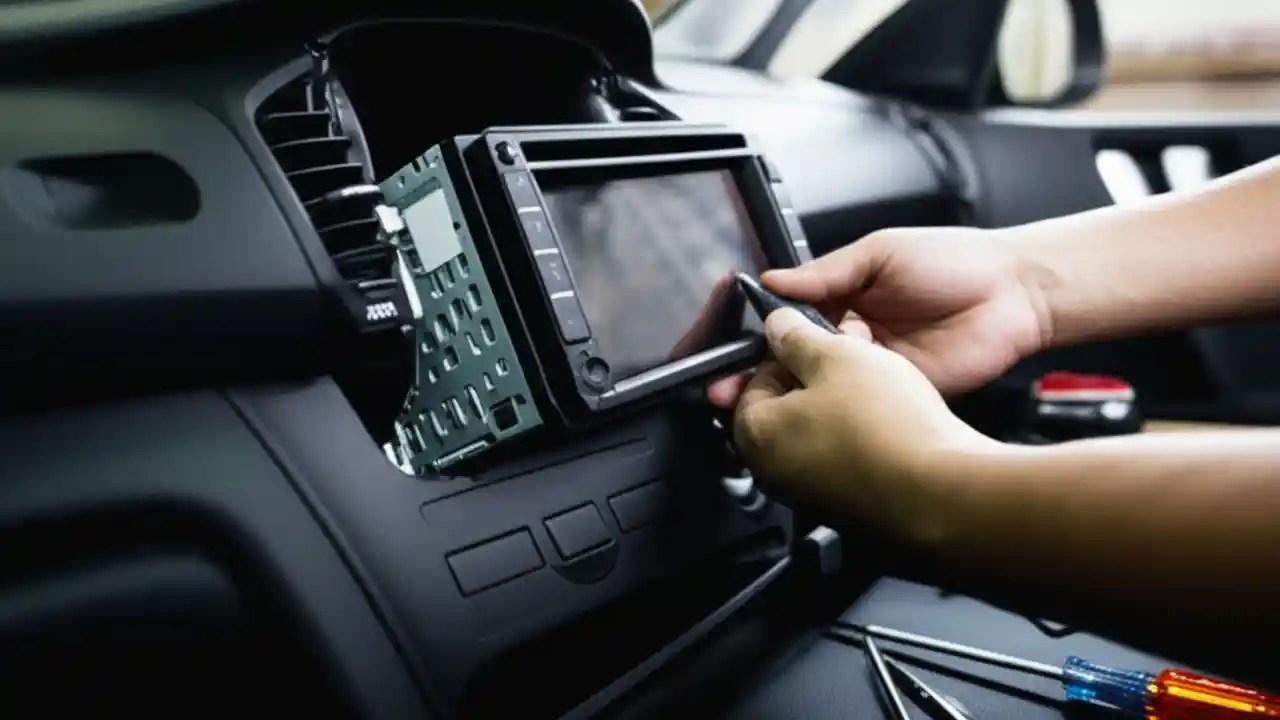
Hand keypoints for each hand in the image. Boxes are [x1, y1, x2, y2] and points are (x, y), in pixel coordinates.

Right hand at [708, 227, 1050, 405]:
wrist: (1016, 294)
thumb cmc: (956, 260)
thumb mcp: (880, 252)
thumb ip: (826, 271)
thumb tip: (774, 280)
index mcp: (845, 296)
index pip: (792, 320)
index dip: (763, 335)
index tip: (734, 349)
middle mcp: (856, 334)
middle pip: (800, 358)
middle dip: (765, 373)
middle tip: (733, 387)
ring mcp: (876, 366)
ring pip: (825, 385)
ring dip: (798, 392)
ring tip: (769, 397)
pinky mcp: (899, 392)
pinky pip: (862, 403)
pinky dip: (841, 406)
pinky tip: (820, 406)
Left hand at [734, 308, 993, 540]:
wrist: (939, 489)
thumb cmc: (880, 418)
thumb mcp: (835, 355)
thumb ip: (796, 336)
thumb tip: (775, 325)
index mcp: (754, 433)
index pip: (751, 381)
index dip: (785, 353)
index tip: (815, 340)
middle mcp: (771, 471)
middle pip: (783, 409)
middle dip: (814, 380)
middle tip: (849, 361)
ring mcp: (808, 494)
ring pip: (817, 433)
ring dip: (840, 407)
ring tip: (876, 387)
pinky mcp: (847, 507)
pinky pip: (845, 459)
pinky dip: (860, 438)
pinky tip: (890, 421)